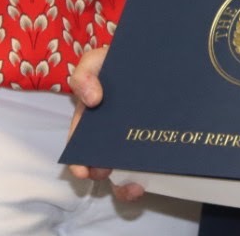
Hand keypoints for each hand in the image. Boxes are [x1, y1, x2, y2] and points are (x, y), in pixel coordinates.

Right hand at [65, 46, 144, 202]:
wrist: (153, 54)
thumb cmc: (119, 59)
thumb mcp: (96, 60)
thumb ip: (84, 74)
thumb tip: (90, 99)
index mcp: (94, 119)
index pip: (82, 145)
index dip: (80, 162)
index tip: (83, 172)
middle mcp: (111, 132)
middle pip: (104, 161)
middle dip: (103, 174)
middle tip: (109, 176)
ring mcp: (135, 135)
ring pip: (128, 167)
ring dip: (127, 182)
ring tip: (135, 186)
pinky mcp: (158, 136)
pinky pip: (154, 158)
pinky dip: (154, 170)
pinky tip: (159, 172)